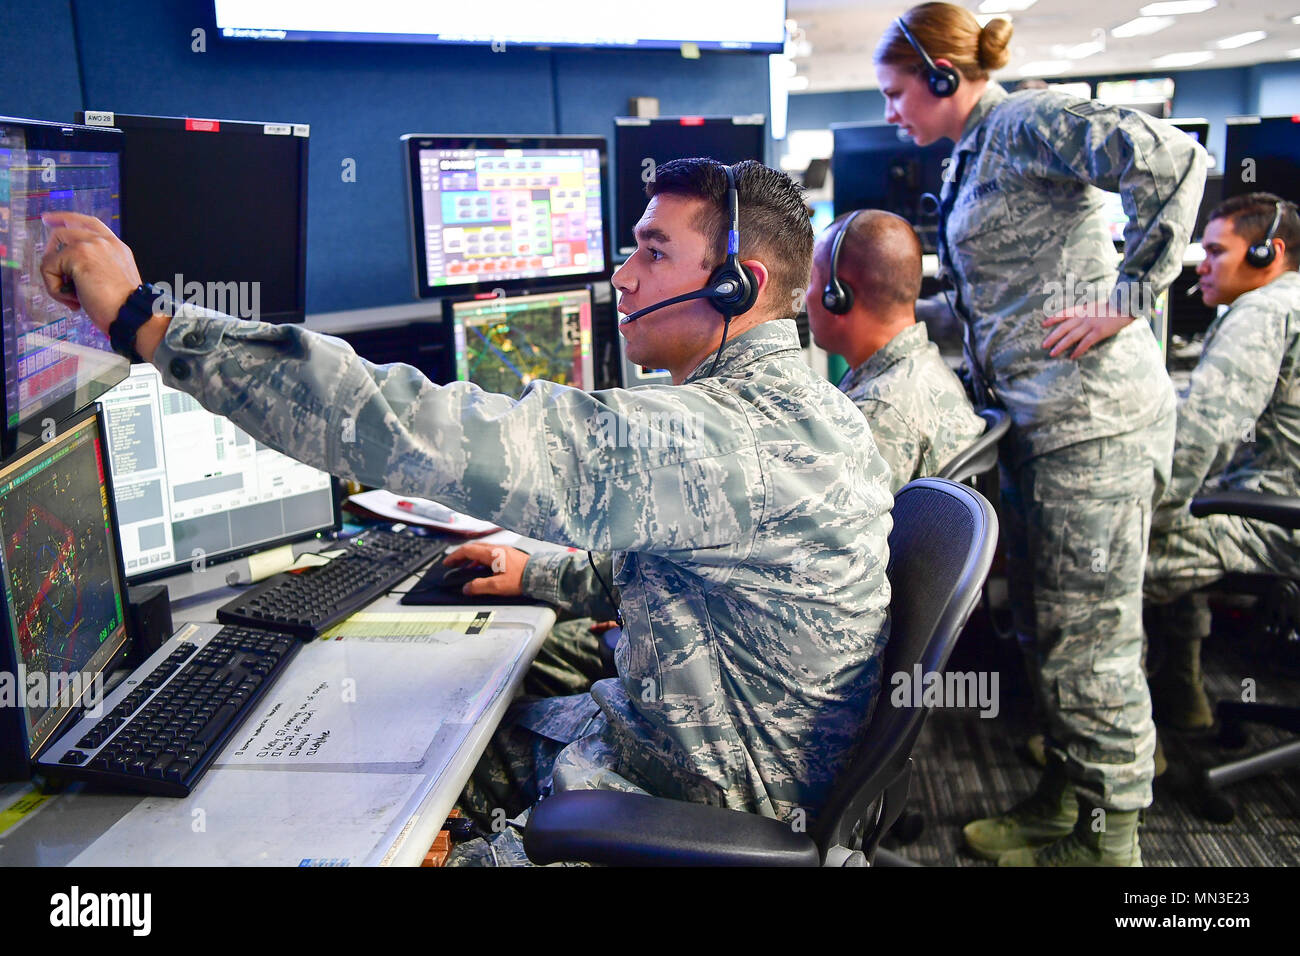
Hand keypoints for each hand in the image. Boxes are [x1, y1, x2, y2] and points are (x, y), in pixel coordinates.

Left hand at [39, 211, 142, 334]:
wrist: (131, 314)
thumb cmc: (125, 306)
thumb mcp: (114, 279)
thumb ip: (97, 266)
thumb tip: (71, 271)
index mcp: (116, 247)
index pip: (89, 223)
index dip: (66, 219)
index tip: (49, 220)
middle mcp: (105, 241)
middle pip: (63, 231)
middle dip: (49, 252)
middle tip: (50, 271)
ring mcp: (91, 245)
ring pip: (52, 253)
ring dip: (55, 278)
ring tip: (70, 296)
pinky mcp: (78, 254)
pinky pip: (49, 267)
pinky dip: (54, 288)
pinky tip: (72, 299)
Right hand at [443, 542, 527, 596]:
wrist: (541, 575)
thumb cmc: (522, 579)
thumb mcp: (497, 586)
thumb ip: (479, 587)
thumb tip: (466, 588)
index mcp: (492, 553)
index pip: (468, 550)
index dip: (455, 556)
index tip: (447, 563)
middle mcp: (497, 549)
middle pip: (474, 548)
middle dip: (461, 556)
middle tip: (453, 564)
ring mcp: (504, 550)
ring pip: (482, 551)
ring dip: (471, 558)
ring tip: (466, 568)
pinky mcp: (509, 555)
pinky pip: (490, 554)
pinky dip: (481, 560)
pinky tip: (482, 569)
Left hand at [1042, 304, 1133, 358]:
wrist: (1125, 306)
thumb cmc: (1111, 307)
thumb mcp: (1094, 306)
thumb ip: (1084, 312)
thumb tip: (1076, 319)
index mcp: (1082, 309)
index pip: (1064, 313)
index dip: (1052, 319)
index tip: (1043, 324)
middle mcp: (1083, 317)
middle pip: (1064, 328)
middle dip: (1052, 337)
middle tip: (1043, 345)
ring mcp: (1090, 324)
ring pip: (1071, 337)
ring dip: (1060, 346)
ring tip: (1052, 353)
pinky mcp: (1098, 332)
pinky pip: (1085, 343)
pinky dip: (1078, 350)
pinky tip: (1072, 357)